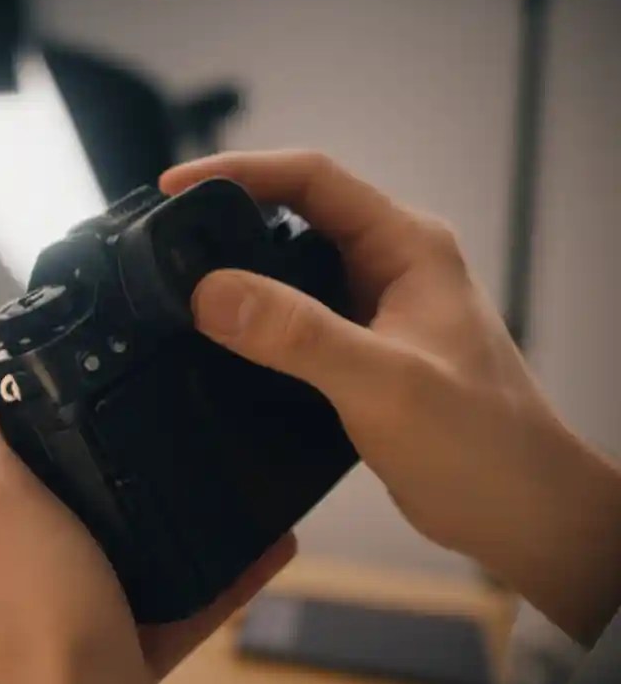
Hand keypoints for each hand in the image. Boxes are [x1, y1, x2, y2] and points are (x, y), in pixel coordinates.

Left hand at [0, 337, 293, 683]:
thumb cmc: (27, 616)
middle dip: (35, 468)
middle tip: (89, 417)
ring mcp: (30, 632)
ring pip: (78, 562)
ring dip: (125, 523)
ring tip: (170, 469)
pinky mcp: (93, 661)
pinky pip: (150, 609)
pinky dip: (194, 581)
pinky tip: (255, 546)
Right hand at [162, 150, 620, 644]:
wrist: (518, 512)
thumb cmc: (482, 443)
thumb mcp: (383, 382)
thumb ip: (297, 334)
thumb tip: (211, 292)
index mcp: (406, 245)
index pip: (311, 178)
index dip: (238, 171)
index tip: (174, 188)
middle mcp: (388, 265)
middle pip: (293, 213)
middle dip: (226, 216)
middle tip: (165, 233)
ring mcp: (373, 308)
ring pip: (288, 267)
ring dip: (236, 271)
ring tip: (178, 280)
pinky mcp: (358, 350)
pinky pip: (291, 317)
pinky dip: (250, 320)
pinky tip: (217, 339)